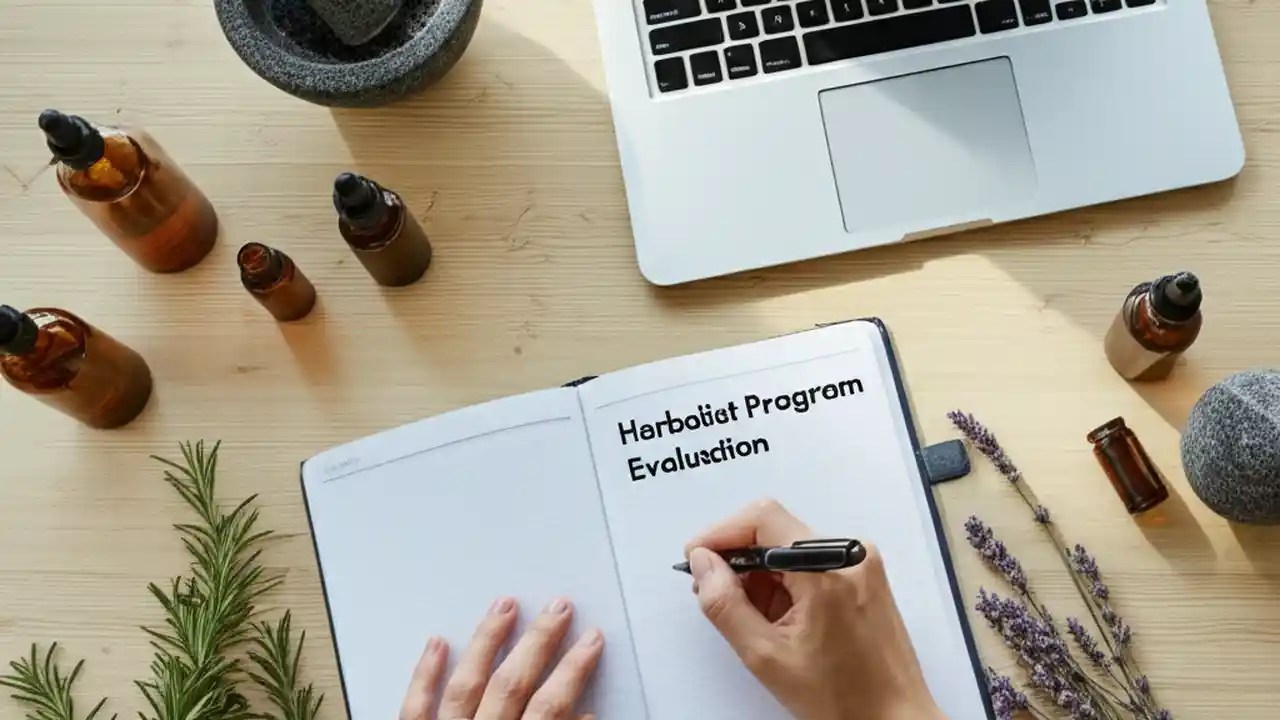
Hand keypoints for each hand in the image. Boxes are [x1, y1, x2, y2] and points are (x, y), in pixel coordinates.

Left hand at [400, 597, 603, 719]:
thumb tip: (586, 717)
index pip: (550, 707)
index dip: (574, 670)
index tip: (591, 639)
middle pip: (511, 685)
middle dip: (539, 642)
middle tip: (559, 608)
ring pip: (466, 685)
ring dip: (487, 641)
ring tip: (505, 605)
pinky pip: (415, 706)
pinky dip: (425, 674)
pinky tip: (438, 643)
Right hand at [685, 500, 945, 719]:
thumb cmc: (845, 700)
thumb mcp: (766, 656)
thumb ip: (725, 604)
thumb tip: (704, 564)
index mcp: (828, 571)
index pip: (763, 519)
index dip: (722, 534)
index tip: (699, 557)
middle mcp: (850, 556)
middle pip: (775, 531)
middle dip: (739, 560)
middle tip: (717, 595)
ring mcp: (861, 564)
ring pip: (791, 547)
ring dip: (763, 575)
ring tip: (760, 622)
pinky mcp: (864, 575)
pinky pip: (812, 562)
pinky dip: (786, 583)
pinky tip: (783, 619)